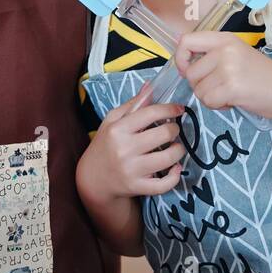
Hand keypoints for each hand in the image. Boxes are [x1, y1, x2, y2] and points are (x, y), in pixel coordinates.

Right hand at [76, 82, 185, 202]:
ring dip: (178, 150)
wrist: (92, 179)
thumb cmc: (106, 145)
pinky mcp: (137, 187)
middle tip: (173, 130)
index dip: (169, 109)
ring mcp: (131, 169)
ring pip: (168, 158)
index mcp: (118, 129)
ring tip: (175, 147)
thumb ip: (133, 104)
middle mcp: (124, 148)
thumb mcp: (113, 121)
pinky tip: (175, 168)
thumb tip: (151, 85)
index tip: (179, 110)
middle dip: (175, 130)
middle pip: (163, 134)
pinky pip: (164, 184)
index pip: (150, 113)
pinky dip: (175, 176)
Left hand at [173, 31, 271, 120]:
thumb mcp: (236, 54)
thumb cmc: (261, 75)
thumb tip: (182, 63)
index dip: (180, 58)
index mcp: (224, 39)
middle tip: (220, 87)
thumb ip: (212, 54)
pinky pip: (208, 101)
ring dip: (210, 97)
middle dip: (201, 85)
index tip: (186, 69)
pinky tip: (232, 101)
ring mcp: (228, 68)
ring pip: (198, 89)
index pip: (186, 40)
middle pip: (190, 72)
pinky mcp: (231, 87)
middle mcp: (224, 50)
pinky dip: (218, 106)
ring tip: (229, 93)